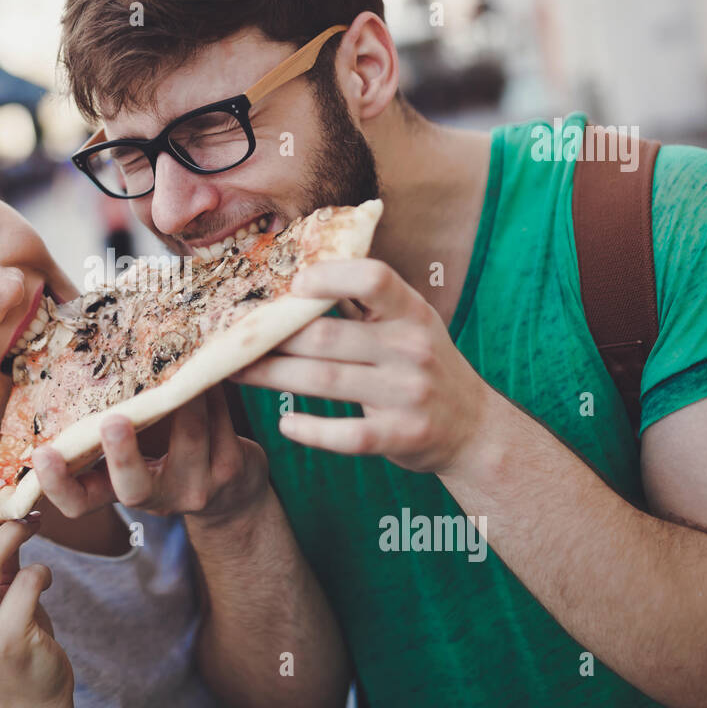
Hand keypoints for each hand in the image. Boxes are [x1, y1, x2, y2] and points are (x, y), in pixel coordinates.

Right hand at [32, 383, 269, 523]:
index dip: (57, 484)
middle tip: (112, 421)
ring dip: (184, 399)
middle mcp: (155, 497)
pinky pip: (220, 423)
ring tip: (180, 365)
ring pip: (189, 439)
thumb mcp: (133, 449)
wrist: (233, 493)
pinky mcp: (231, 469)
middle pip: (134, 488)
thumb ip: (108, 424)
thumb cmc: (166, 456)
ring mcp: (196, 487)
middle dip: (123, 454)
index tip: (41, 454)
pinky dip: (212, 393)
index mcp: (118, 491)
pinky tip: (208, 372)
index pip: (78, 503)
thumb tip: (77, 357)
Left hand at [230, 258, 496, 476]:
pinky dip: (311, 430)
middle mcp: (411, 348)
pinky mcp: (401, 435)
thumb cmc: (423, 365)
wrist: (472, 427)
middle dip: (273, 337)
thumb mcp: (409, 322)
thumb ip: (365, 300)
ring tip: (236, 371)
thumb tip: (299, 271)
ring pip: (324, 381)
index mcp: (412, 312)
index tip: (292, 284)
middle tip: (234, 336)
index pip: (374, 278)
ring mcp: (407, 394)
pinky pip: (347, 434)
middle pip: (326, 337)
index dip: (329, 277)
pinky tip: (285, 424)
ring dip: (272, 376)